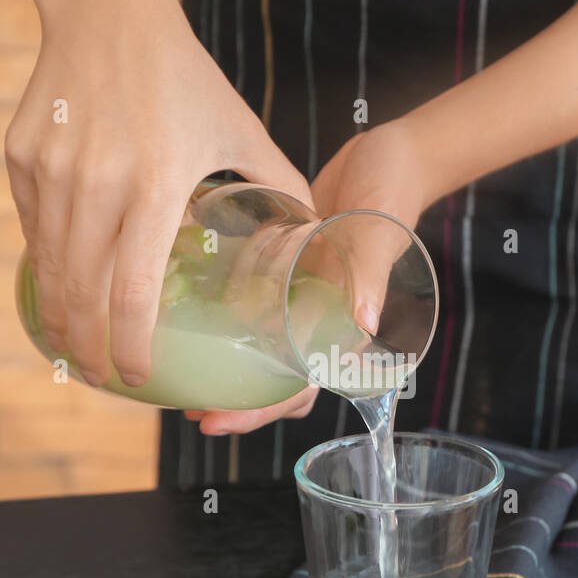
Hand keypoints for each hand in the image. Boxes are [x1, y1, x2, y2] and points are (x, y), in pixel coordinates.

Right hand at [2, 0, 311, 388]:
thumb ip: (279, 186)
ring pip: (47, 267)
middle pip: (78, 294)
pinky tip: (62, 282)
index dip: (129, 346)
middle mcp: (96, 182)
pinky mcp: (22, 157)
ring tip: (74, 346)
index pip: (131, 292)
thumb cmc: (184, 78)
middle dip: (86, 349)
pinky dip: (45, 262)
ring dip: (58, 316)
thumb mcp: (240, 130)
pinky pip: (31, 227)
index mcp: (155, 183)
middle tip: (100, 377)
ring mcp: (51, 170)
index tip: (134, 377)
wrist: (108, 15)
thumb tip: (316, 236)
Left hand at [187, 119, 435, 435]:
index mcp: (341, 329)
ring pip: (258, 347)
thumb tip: (363, 324)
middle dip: (233, 402)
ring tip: (184, 377)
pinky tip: (190, 315)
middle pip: (272, 380)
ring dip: (225, 366)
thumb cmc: (393, 194)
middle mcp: (316, 322)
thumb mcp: (379, 234)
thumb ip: (371, 276)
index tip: (217, 421)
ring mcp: (296, 298)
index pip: (300, 388)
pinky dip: (225, 318)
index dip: (259, 412)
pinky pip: (252, 304)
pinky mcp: (282, 271)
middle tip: (189, 409)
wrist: (389, 155)